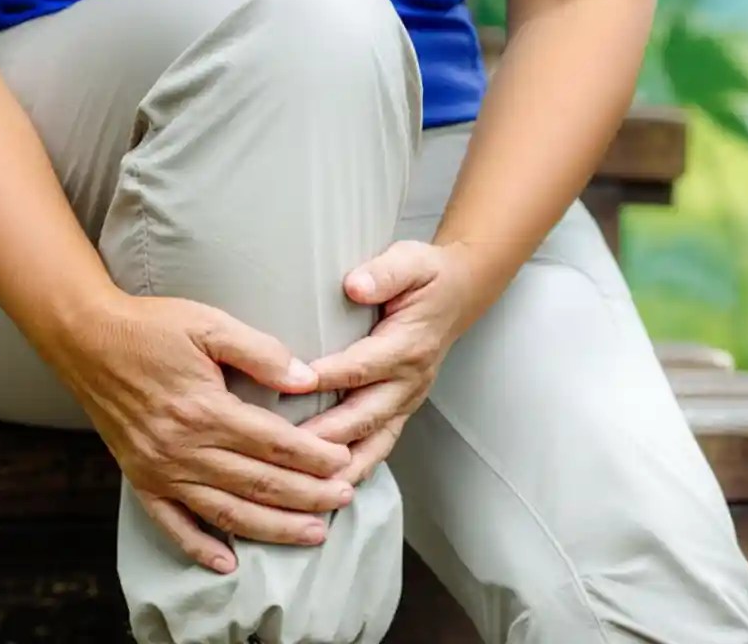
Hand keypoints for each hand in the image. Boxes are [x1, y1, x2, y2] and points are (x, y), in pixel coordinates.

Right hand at [46, 294, 354, 573]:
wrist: (85, 339)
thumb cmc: (150, 327)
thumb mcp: (208, 323)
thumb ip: (260, 351)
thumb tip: (307, 379)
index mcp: (204, 410)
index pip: (275, 444)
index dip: (315, 456)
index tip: (344, 460)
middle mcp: (183, 448)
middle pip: (259, 483)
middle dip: (308, 496)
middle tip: (344, 498)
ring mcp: (160, 469)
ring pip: (227, 512)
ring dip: (273, 528)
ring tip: (312, 534)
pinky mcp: (141, 479)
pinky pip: (173, 524)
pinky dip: (200, 548)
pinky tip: (229, 562)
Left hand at [302, 240, 475, 483]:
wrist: (458, 294)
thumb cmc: (427, 277)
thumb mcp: (411, 260)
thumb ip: (384, 272)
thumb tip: (355, 285)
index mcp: (408, 344)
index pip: (362, 365)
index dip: (329, 375)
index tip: (294, 383)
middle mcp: (409, 380)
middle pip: (365, 415)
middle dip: (327, 436)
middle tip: (288, 450)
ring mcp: (406, 400)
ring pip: (374, 443)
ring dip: (342, 466)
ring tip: (308, 487)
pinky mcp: (400, 411)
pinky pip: (378, 447)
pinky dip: (355, 469)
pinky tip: (328, 487)